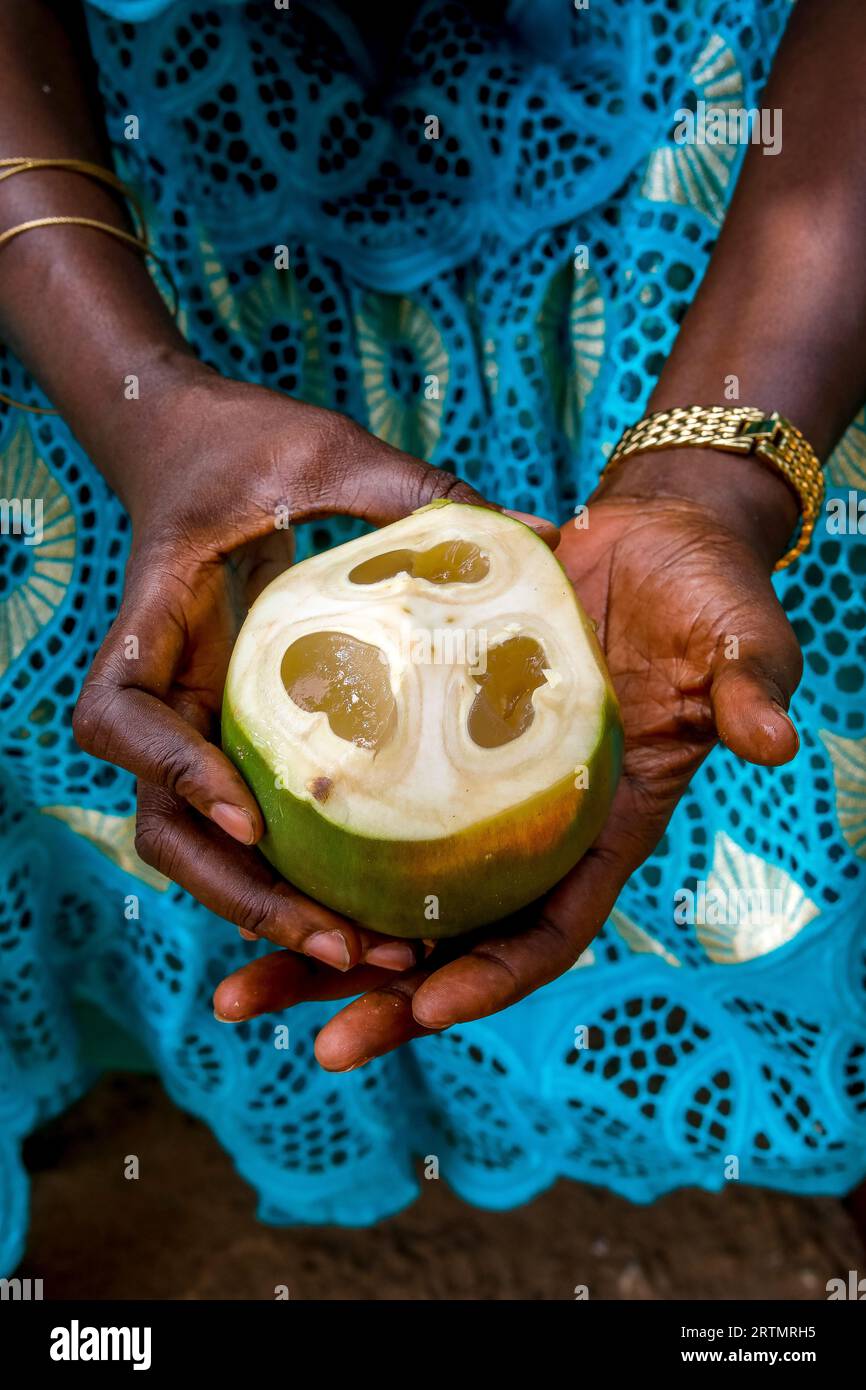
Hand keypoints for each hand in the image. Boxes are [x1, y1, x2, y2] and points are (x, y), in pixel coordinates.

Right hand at [73, 364, 506, 972]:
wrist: (191, 441)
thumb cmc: (249, 441)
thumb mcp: (329, 454)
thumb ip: (415, 494)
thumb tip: (550, 537)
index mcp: (155, 624)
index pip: (119, 718)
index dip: (169, 772)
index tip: (249, 811)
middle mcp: (162, 691)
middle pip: (163, 824)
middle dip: (241, 894)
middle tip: (344, 940)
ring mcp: (191, 721)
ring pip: (202, 846)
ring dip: (272, 910)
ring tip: (378, 955)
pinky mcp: (231, 734)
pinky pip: (250, 823)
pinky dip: (296, 877)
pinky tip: (376, 914)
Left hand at [212, 463, 802, 1067]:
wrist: (645, 540)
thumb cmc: (700, 593)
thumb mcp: (737, 632)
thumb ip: (749, 684)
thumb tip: (768, 739)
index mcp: (603, 828)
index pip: (550, 927)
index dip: (495, 977)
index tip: (428, 1009)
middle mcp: (531, 830)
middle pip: (452, 942)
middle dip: (385, 999)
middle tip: (310, 1042)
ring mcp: (476, 795)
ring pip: (389, 896)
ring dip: (319, 949)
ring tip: (234, 993)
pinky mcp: (431, 745)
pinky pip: (367, 816)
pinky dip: (313, 852)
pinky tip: (249, 870)